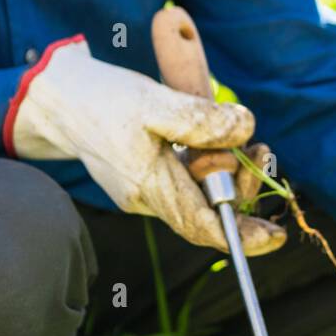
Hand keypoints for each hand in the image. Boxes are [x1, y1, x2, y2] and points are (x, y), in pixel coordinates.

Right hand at [6, 38, 285, 256]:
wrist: (59, 99)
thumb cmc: (104, 99)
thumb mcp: (154, 102)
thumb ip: (201, 119)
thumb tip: (245, 130)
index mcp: (150, 186)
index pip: (203, 227)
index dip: (243, 237)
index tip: (276, 237)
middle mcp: (150, 197)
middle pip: (210, 209)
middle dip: (242, 184)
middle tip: (261, 150)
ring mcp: (148, 188)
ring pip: (201, 192)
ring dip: (229, 168)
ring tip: (244, 137)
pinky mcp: (148, 174)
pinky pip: (188, 178)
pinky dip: (209, 161)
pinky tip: (214, 134)